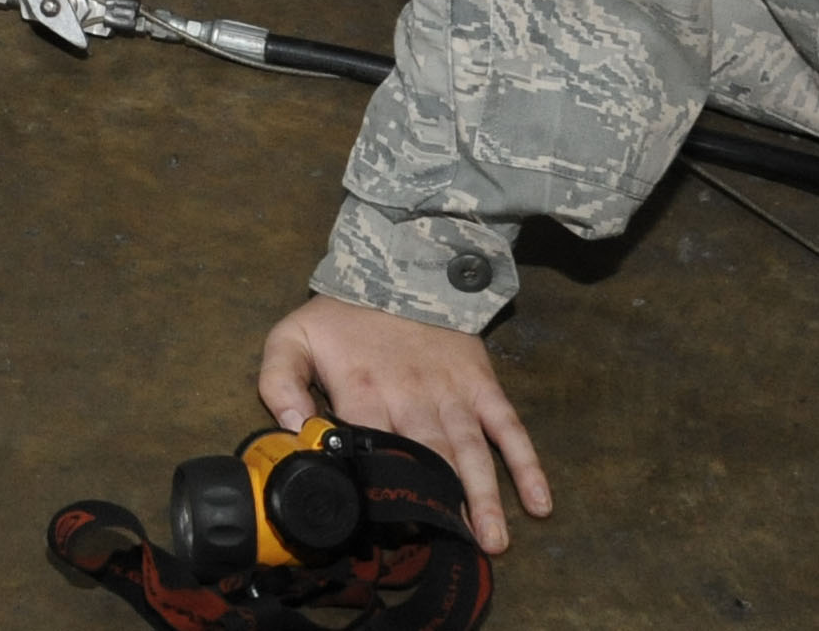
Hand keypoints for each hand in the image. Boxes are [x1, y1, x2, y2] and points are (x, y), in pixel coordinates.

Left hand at [257, 293, 551, 555]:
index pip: (371, 446)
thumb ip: (279, 384)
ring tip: (493, 542)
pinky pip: (508, 428)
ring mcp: (452, 395)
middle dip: (440, 506)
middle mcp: (412, 398)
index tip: (387, 526)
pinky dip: (526, 464)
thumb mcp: (291, 339)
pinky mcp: (481, 387)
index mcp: (363, 390)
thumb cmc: (342, 317)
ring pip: (470, 452)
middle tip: (452, 549)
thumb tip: (295, 432)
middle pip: (428, 459)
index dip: (380, 485)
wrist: (397, 270)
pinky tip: (539, 502)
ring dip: (484, 498)